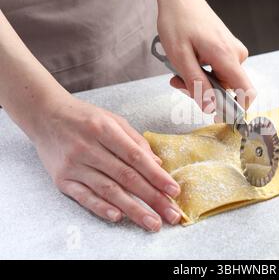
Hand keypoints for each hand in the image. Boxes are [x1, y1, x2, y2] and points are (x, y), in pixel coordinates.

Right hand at [32, 96, 181, 231]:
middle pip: (126, 177)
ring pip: (108, 190)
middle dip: (152, 197)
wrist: (45, 115)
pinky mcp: (62, 179)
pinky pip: (84, 196)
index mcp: (105, 130)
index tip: (174, 191)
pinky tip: (118, 217)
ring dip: (133, 209)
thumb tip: (158, 164)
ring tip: (152, 222)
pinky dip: (101, 207)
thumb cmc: (85, 117)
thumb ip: (136, 141)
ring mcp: (74, 165)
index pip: (136, 157)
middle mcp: (88, 148)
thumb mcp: (113, 120)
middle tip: (171, 214)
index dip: (156, 176)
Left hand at [157, 0, 256, 111]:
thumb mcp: (180, 57)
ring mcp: (234, 51)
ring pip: (221, 81)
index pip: (247, 92)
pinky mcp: (229, 50)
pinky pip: (219, 70)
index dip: (236, 110)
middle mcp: (236, 55)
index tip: (218, 116)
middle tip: (178, 82)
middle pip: (228, 89)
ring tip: (178, 70)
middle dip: (203, 91)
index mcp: (226, 57)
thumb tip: (210, 108)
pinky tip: (187, 62)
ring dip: (199, 81)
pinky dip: (202, 72)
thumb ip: (196, 84)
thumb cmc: (178, 22)